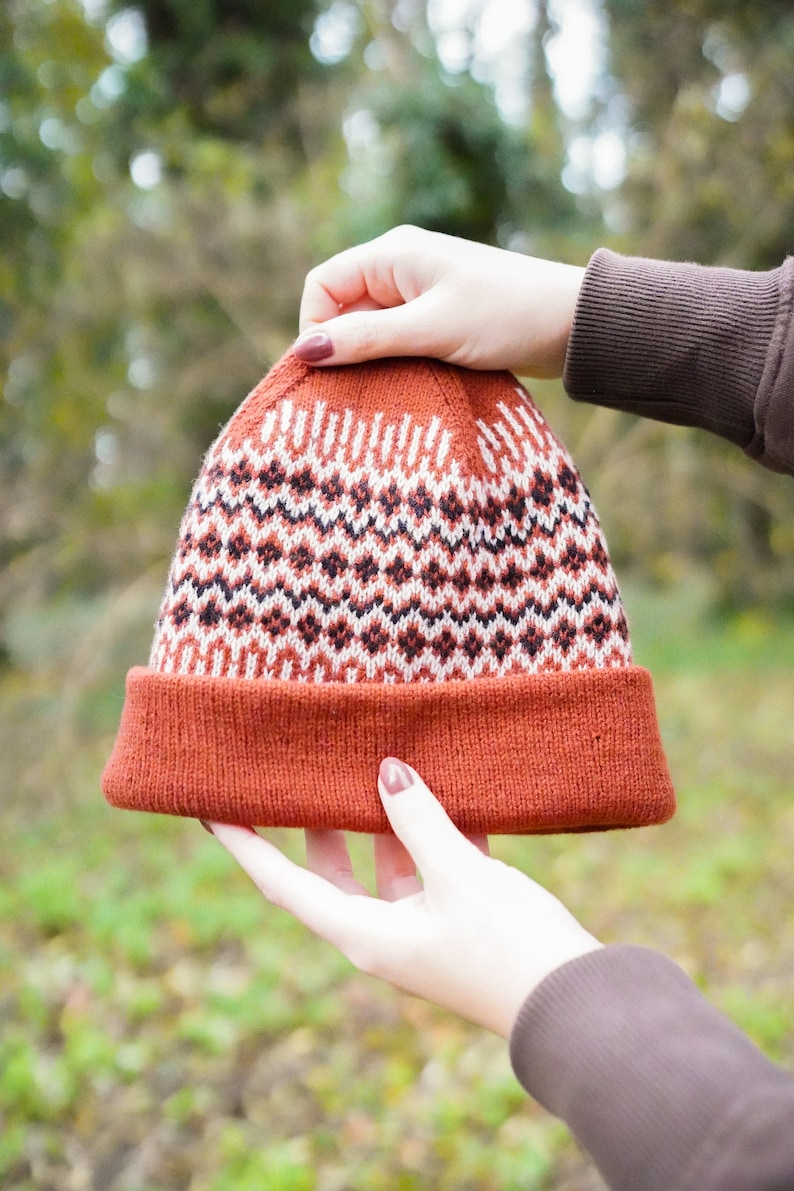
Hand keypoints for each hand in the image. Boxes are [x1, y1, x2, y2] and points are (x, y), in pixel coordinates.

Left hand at [207, 759, 600, 1038]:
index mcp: (364, 934)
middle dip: (317, 821)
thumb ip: (418, 820)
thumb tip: (386, 771)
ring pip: (387, 863)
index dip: (246, 845)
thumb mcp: (458, 876)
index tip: (211, 807)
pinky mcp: (459, 920)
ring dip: (383, 819)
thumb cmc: (507, 947)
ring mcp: (422, 928)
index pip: (284, 884)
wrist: (576, 1005)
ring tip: (376, 763)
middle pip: (332, 871)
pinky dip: (434, 831)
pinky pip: (434, 867)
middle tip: (302, 771)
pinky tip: (446, 787)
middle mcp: (383, 935)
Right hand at [293, 225, 584, 377]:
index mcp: (393, 254)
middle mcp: (402, 268)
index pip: (322, 286)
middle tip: (349, 397)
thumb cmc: (506, 316)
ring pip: (372, 332)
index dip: (315, 328)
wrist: (575, 324)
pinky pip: (400, 343)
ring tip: (382, 397)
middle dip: (343, 351)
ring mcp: (422, 295)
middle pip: (344, 311)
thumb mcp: (431, 330)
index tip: (326, 374)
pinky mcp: (442, 320)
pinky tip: (406, 391)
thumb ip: (367, 341)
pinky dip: (396, 366)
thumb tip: (305, 353)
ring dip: (372, 363)